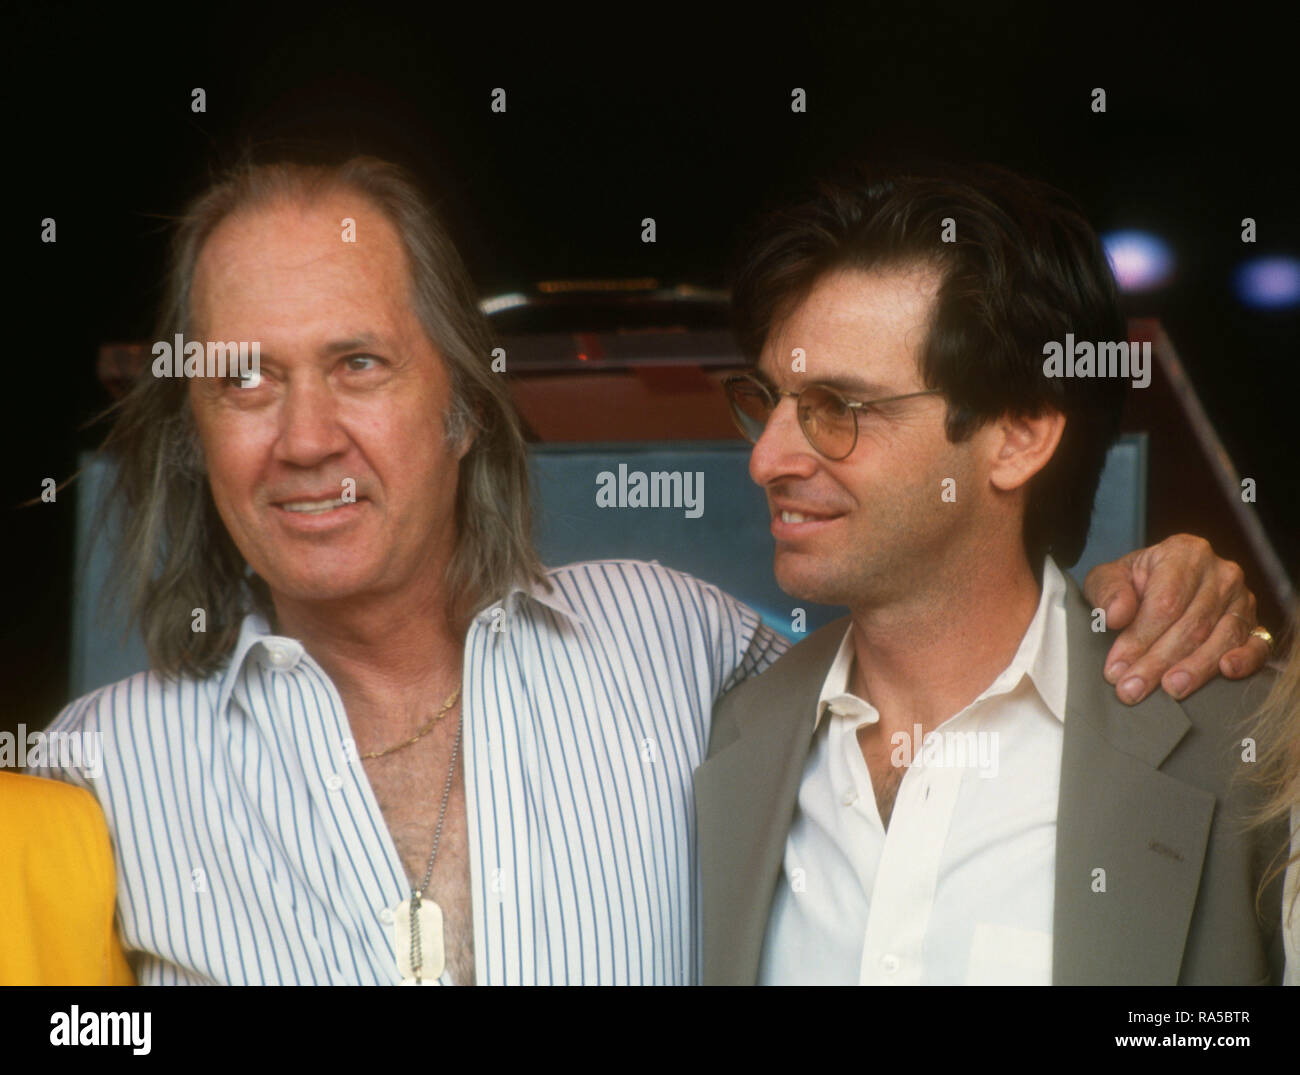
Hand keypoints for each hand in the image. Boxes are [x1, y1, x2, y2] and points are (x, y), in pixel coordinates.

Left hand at [1081, 534, 1269, 704]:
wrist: (1158, 582)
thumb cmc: (1133, 583)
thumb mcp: (1108, 578)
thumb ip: (1107, 591)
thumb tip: (1117, 614)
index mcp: (1184, 553)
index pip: (1165, 603)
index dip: (1140, 638)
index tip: (1116, 667)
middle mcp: (1220, 573)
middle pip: (1191, 625)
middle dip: (1158, 662)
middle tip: (1132, 690)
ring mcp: (1241, 599)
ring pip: (1221, 638)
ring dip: (1195, 669)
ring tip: (1170, 690)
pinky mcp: (1254, 623)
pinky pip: (1257, 645)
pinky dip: (1244, 661)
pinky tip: (1226, 671)